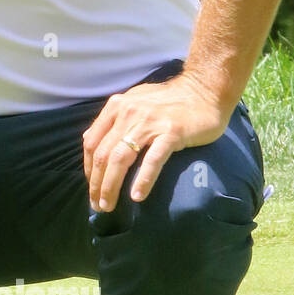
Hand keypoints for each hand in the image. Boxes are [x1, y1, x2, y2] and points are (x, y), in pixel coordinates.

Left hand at [82, 71, 234, 212]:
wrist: (205, 89)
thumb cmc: (169, 100)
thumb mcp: (135, 103)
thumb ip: (115, 120)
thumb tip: (95, 142)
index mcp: (116, 107)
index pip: (92, 143)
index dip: (88, 169)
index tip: (92, 188)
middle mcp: (128, 113)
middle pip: (103, 154)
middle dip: (96, 184)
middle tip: (98, 206)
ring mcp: (149, 123)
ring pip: (121, 158)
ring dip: (111, 185)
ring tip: (110, 206)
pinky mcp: (172, 132)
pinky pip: (152, 160)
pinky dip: (142, 179)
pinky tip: (137, 196)